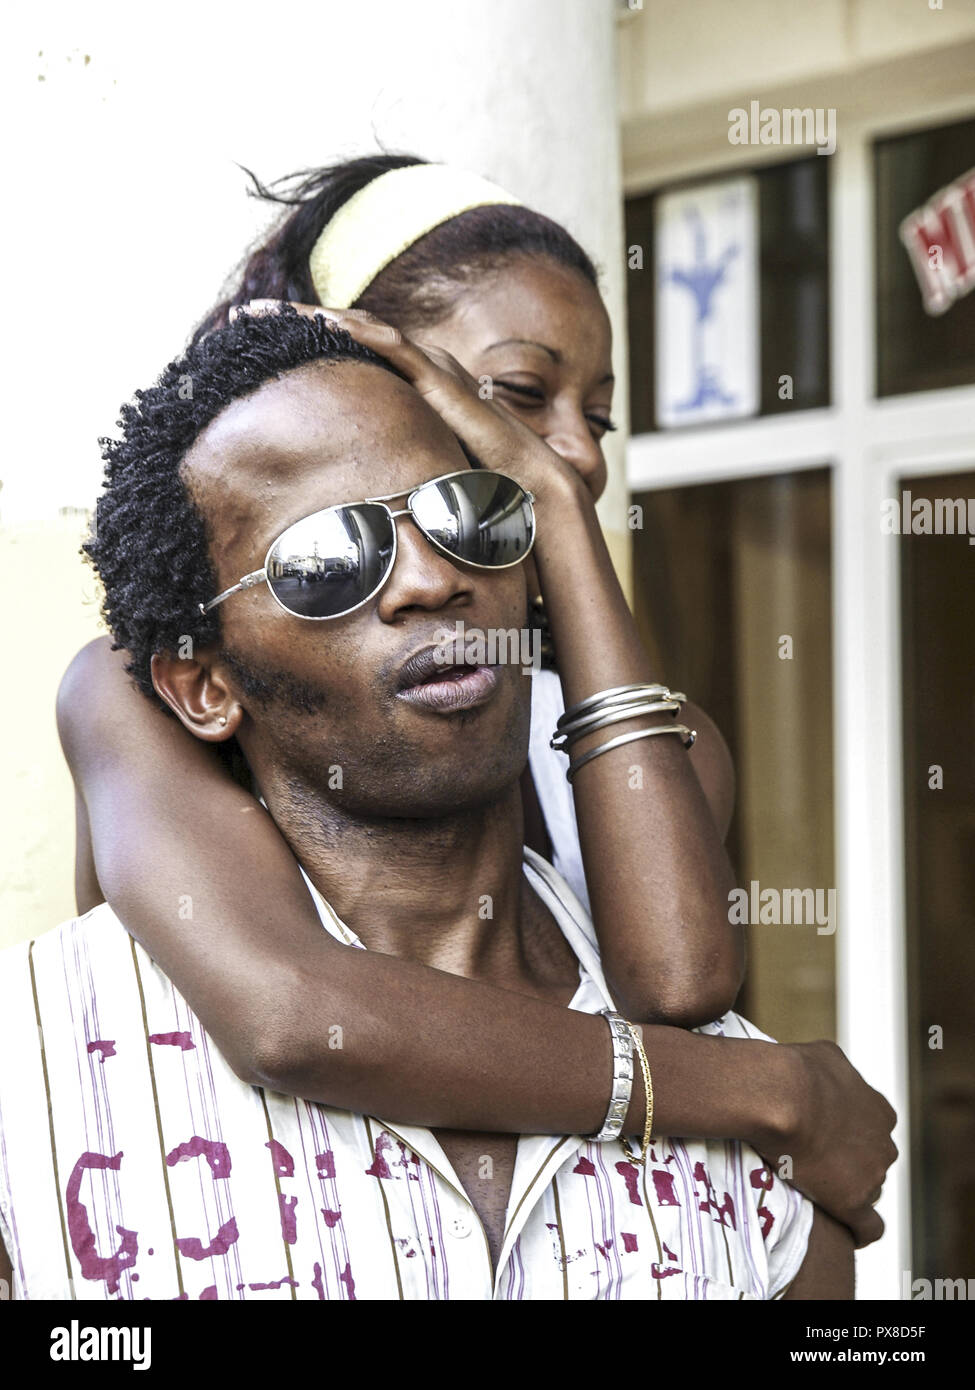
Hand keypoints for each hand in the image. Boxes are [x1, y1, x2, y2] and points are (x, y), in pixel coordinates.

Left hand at [231, 300, 580, 507]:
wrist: (537, 496)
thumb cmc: (490, 499)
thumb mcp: (428, 486)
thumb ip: (399, 486)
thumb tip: (364, 526)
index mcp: (422, 399)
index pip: (361, 363)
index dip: (315, 351)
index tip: (267, 350)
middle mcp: (427, 377)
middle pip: (354, 337)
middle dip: (299, 322)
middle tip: (248, 315)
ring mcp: (435, 374)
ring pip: (364, 331)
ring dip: (314, 318)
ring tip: (264, 311)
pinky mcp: (442, 380)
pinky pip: (391, 345)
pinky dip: (353, 328)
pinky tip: (318, 317)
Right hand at [753, 1040, 896, 1247]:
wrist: (783, 1096)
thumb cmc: (798, 1070)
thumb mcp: (826, 1057)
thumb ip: (836, 1073)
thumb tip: (825, 1072)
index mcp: (881, 1111)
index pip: (873, 1131)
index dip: (849, 1135)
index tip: (823, 1134)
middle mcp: (883, 1144)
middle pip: (871, 1162)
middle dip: (849, 1163)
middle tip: (812, 1159)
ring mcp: (872, 1175)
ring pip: (866, 1191)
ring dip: (845, 1190)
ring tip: (812, 1188)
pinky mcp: (853, 1202)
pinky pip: (868, 1228)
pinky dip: (860, 1232)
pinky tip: (847, 1232)